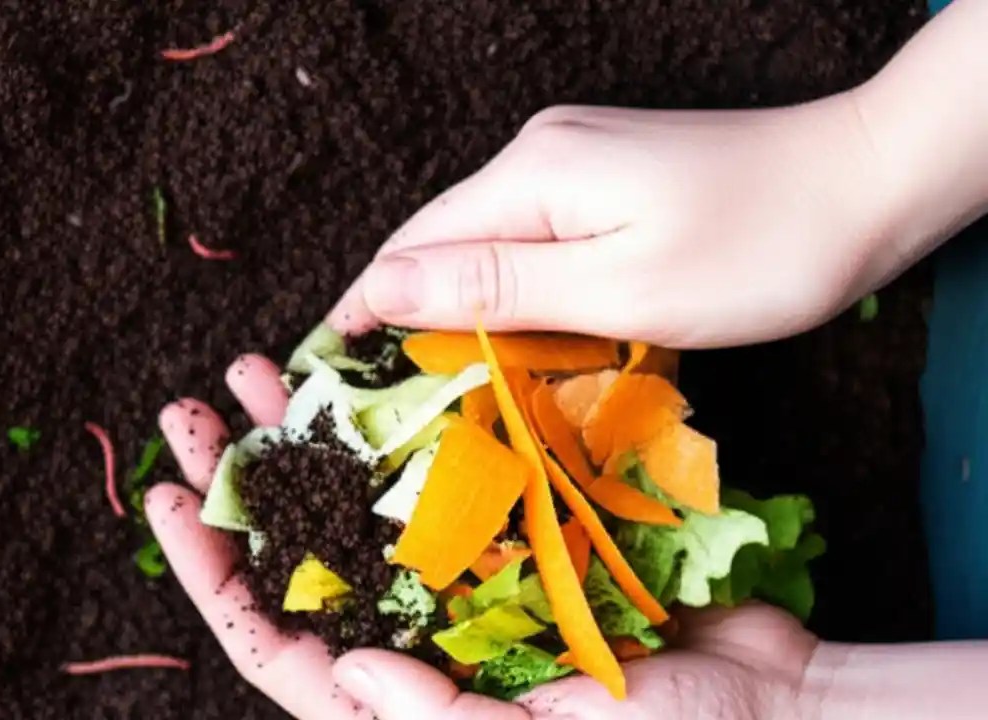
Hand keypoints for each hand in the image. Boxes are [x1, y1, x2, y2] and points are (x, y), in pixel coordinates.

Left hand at [145, 298, 822, 718]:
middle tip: (201, 410)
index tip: (172, 506)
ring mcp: (463, 582)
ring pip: (360, 504)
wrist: (772, 699)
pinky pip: (436, 476)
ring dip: (312, 440)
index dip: (219, 580)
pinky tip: (373, 376)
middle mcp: (420, 633)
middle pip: (305, 560)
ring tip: (268, 370)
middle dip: (247, 486)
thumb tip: (342, 668)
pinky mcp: (514, 536)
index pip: (282, 646)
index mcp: (406, 697)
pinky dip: (401, 429)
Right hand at [357, 93, 903, 347]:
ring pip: (487, 242)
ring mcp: (574, 160)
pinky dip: (515, 290)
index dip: (363, 308)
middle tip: (384, 393)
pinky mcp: (606, 177)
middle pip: (442, 241)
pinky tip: (518, 332)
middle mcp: (538, 156)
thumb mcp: (620, 287)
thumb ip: (496, 288)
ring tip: (442, 376)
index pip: (412, 247)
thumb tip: (383, 287)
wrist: (865, 181)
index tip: (325, 369)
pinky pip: (532, 237)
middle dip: (407, 313)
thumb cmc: (756, 248)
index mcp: (530, 177)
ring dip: (464, 307)